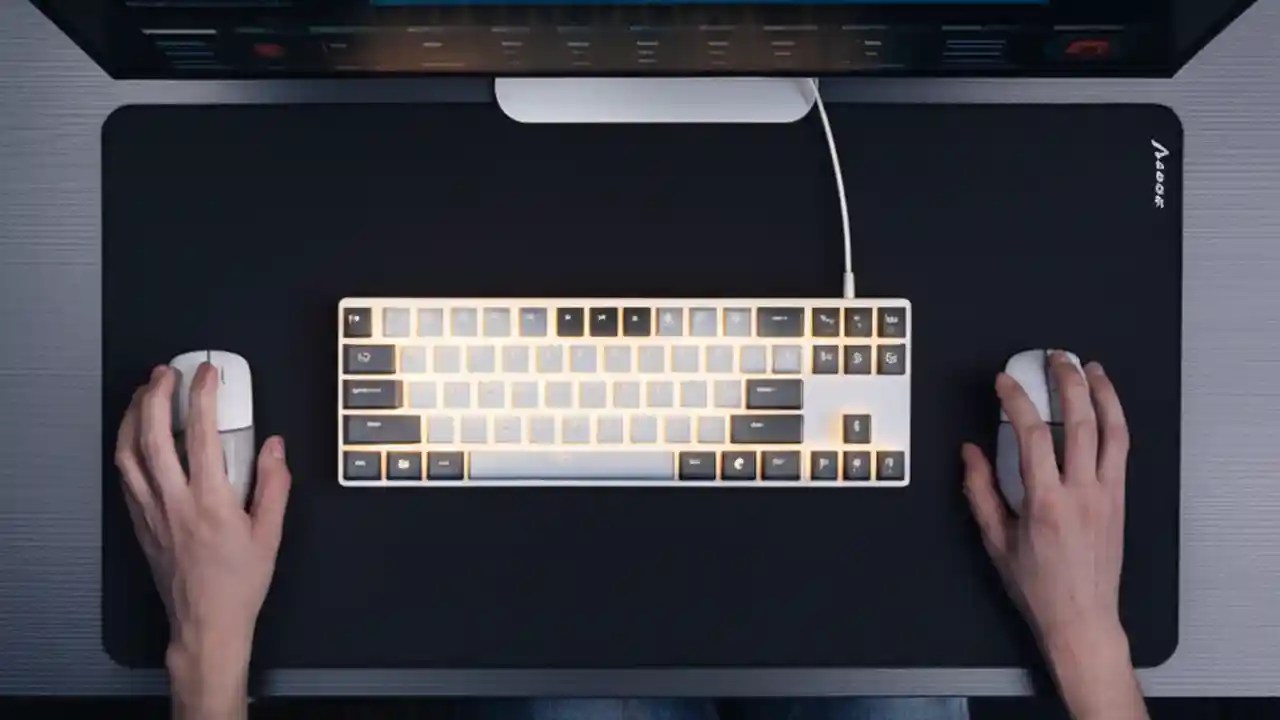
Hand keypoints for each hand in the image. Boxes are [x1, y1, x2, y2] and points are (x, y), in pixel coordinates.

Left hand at [114, 363, 291, 719]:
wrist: (207, 623)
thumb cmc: (240, 583)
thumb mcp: (271, 534)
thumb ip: (274, 485)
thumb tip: (274, 445)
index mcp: (210, 501)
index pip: (200, 435)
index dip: (202, 396)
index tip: (208, 374)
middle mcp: (174, 502)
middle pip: (152, 437)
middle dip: (156, 396)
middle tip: (166, 373)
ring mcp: (151, 512)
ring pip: (128, 455)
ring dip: (133, 418)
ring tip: (144, 394)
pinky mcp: (141, 523)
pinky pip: (126, 477)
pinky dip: (127, 448)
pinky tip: (136, 437)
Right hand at [962, 354, 1146, 719]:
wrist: (1082, 617)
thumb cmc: (1038, 586)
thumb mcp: (995, 540)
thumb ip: (979, 490)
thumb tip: (970, 451)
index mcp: (1046, 502)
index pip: (1032, 434)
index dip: (1017, 400)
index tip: (1005, 382)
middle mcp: (1082, 493)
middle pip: (1080, 422)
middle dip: (1068, 382)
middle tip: (1056, 358)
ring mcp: (1107, 494)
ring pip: (1112, 431)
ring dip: (1103, 394)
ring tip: (1092, 369)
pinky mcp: (1121, 500)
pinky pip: (1122, 451)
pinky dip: (1115, 422)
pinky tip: (1107, 408)